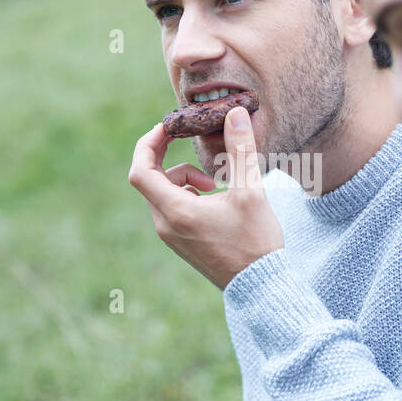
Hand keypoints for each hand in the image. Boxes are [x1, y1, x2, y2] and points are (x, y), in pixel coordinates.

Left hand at [128, 106, 284, 288]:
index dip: (149, 143)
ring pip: (162, 194)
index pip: (140, 170)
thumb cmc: (256, 242)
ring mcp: (171, 237)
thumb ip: (241, 149)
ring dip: (184, 179)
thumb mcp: (252, 191)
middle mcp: (166, 225)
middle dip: (172, 159)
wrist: (261, 287)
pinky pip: (171, 209)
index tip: (168, 128)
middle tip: (193, 145)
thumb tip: (235, 113)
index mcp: (176, 211)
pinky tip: (215, 200)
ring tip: (215, 185)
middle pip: (151, 179)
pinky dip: (186, 195)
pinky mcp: (181, 243)